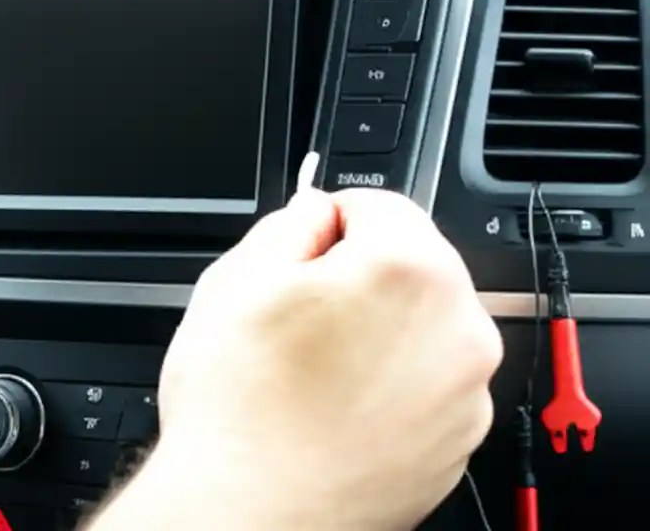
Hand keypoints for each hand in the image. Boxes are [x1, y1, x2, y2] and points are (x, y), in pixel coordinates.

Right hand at [89, 189, 501, 530]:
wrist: (248, 512)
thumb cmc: (240, 409)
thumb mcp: (237, 280)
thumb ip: (290, 222)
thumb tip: (316, 211)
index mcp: (409, 270)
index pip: (377, 203)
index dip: (324, 223)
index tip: (300, 253)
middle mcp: (458, 328)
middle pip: (409, 267)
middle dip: (356, 280)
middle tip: (294, 318)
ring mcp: (465, 393)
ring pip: (419, 329)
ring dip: (375, 334)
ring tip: (309, 371)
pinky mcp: (457, 443)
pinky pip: (426, 387)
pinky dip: (388, 388)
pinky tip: (333, 406)